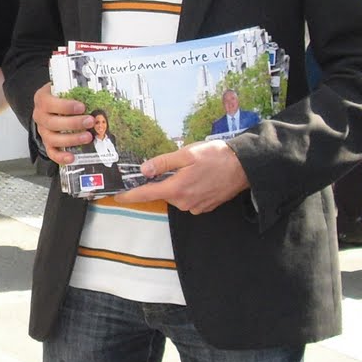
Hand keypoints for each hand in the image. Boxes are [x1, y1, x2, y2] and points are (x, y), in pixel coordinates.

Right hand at [31, 83, 93, 164]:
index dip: (65, 106)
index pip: (50, 103)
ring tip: (88, 137)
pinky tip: (72, 157)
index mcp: (42, 99)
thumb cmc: (61, 95)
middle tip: (90, 121)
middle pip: (52, 123)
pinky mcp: (47, 143)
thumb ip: (76, 89)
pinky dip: (61, 157)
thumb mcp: (65, 87)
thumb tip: (99, 93)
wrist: (51, 102)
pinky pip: (51, 152)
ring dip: (71, 139)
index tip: (82, 107)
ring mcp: (43, 131)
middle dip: (73, 123)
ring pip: (52, 139)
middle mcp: (40, 116)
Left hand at [122, 140, 248, 214]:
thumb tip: (143, 170)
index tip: (117, 197)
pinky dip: (189, 189)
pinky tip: (200, 178)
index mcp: (176, 189)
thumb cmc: (216, 156)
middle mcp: (184, 202)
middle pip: (162, 193)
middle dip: (163, 180)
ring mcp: (195, 206)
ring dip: (178, 184)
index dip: (129, 196)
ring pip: (176, 196)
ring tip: (194, 169)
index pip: (146, 195)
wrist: (244, 167)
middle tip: (177, 165)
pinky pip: (189, 199)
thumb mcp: (186, 154)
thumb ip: (163, 163)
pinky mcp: (205, 207)